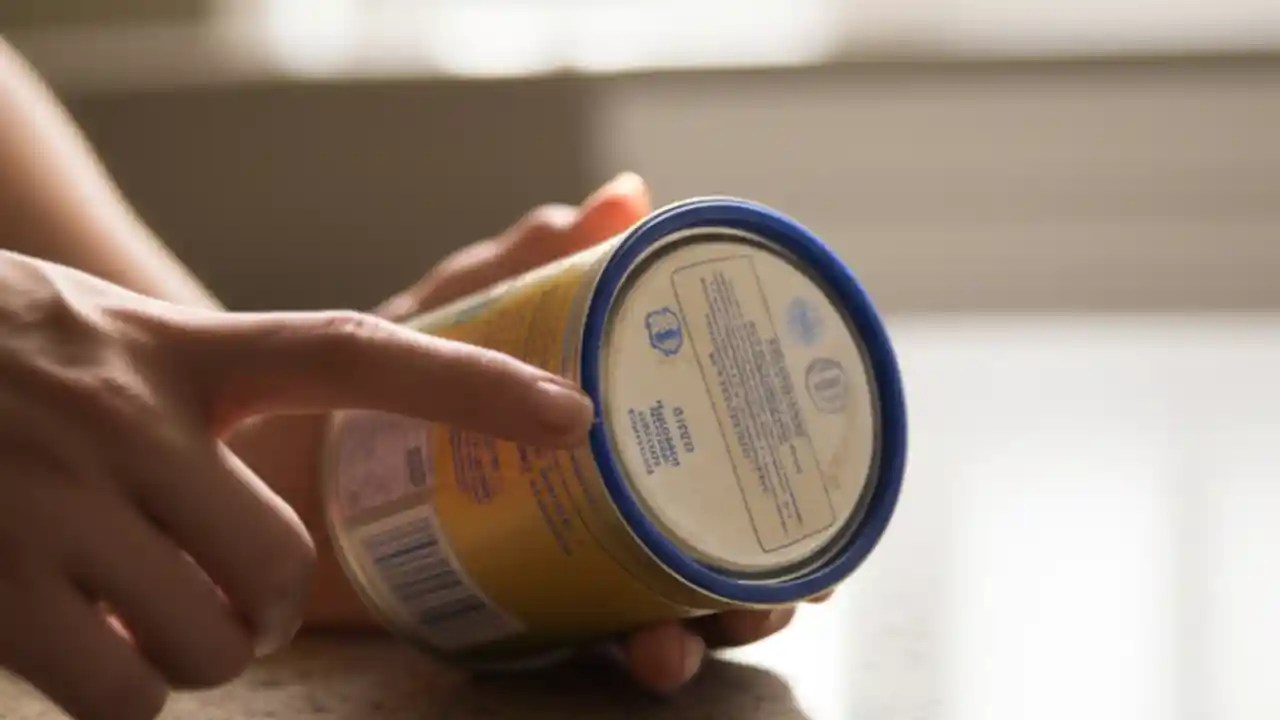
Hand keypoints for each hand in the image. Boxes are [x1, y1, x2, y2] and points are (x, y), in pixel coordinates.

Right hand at [0, 252, 592, 719]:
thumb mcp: (104, 339)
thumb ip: (203, 395)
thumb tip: (275, 510)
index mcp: (178, 352)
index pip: (356, 351)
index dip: (472, 387)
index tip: (571, 418)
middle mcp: (130, 421)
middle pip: (281, 560)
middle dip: (264, 604)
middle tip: (220, 593)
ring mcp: (55, 506)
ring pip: (206, 639)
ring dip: (189, 651)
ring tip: (133, 610)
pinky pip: (117, 694)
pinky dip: (116, 694)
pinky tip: (73, 640)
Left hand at [376, 172, 832, 692]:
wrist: (273, 452)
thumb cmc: (376, 378)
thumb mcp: (458, 315)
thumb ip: (529, 262)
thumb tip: (628, 193)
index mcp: (611, 441)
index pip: (720, 469)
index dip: (790, 492)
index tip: (828, 498)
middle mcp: (600, 511)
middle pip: (711, 556)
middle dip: (756, 584)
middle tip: (767, 588)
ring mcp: (558, 570)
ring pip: (660, 612)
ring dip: (696, 634)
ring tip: (685, 636)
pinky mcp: (508, 618)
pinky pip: (583, 645)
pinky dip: (624, 655)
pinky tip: (637, 652)